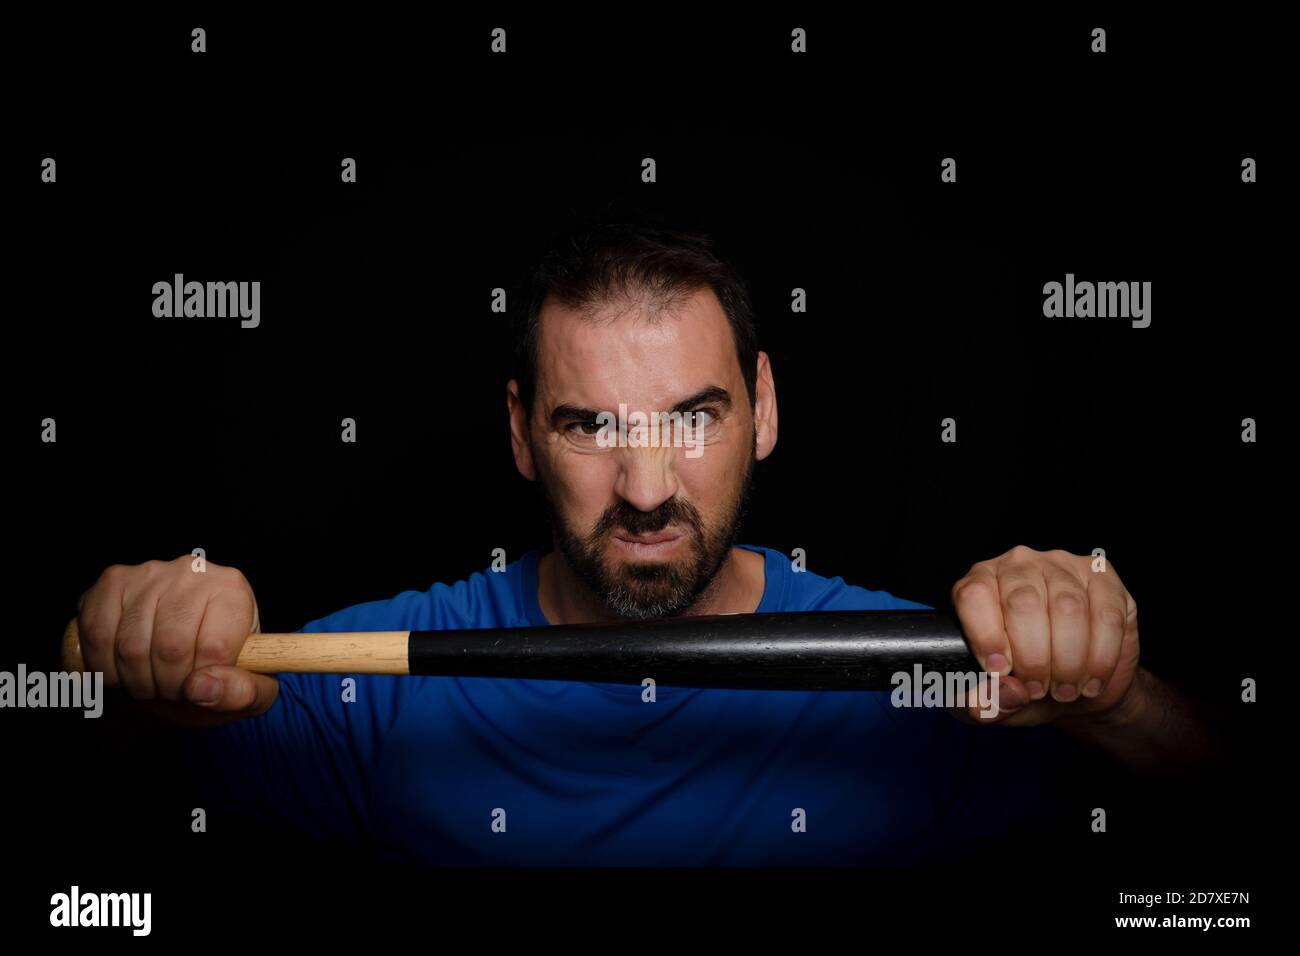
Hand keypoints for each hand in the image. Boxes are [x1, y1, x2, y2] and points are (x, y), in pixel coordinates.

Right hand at [77, 555, 277, 723]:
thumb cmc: (217, 668)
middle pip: (170, 647)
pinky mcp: (113, 581)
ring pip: (131, 646)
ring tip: (149, 683)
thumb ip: (242, 693)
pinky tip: (121, 671)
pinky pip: (97, 635)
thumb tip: (201, 687)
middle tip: (171, 692)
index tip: (199, 689)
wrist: (177, 652)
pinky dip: (104, 667)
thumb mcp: (249, 688)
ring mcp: (150, 572)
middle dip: (167, 687)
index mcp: (233, 591)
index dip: (201, 684)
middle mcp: (193, 570)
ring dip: (134, 682)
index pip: (214, 648)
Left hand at [949, 545, 1139, 725]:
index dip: (986, 637)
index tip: (1000, 672)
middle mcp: (1017, 566)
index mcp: (978, 586)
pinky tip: (1092, 678)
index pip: (974, 595)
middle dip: (1033, 658)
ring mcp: (1062, 566)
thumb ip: (988, 704)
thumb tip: (1006, 692)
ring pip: (1068, 608)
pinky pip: (1107, 614)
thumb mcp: (998, 702)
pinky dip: (1101, 656)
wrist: (1080, 687)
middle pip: (1023, 602)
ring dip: (1069, 660)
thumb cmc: (1028, 684)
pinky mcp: (1102, 576)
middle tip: (1038, 689)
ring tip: (1065, 690)